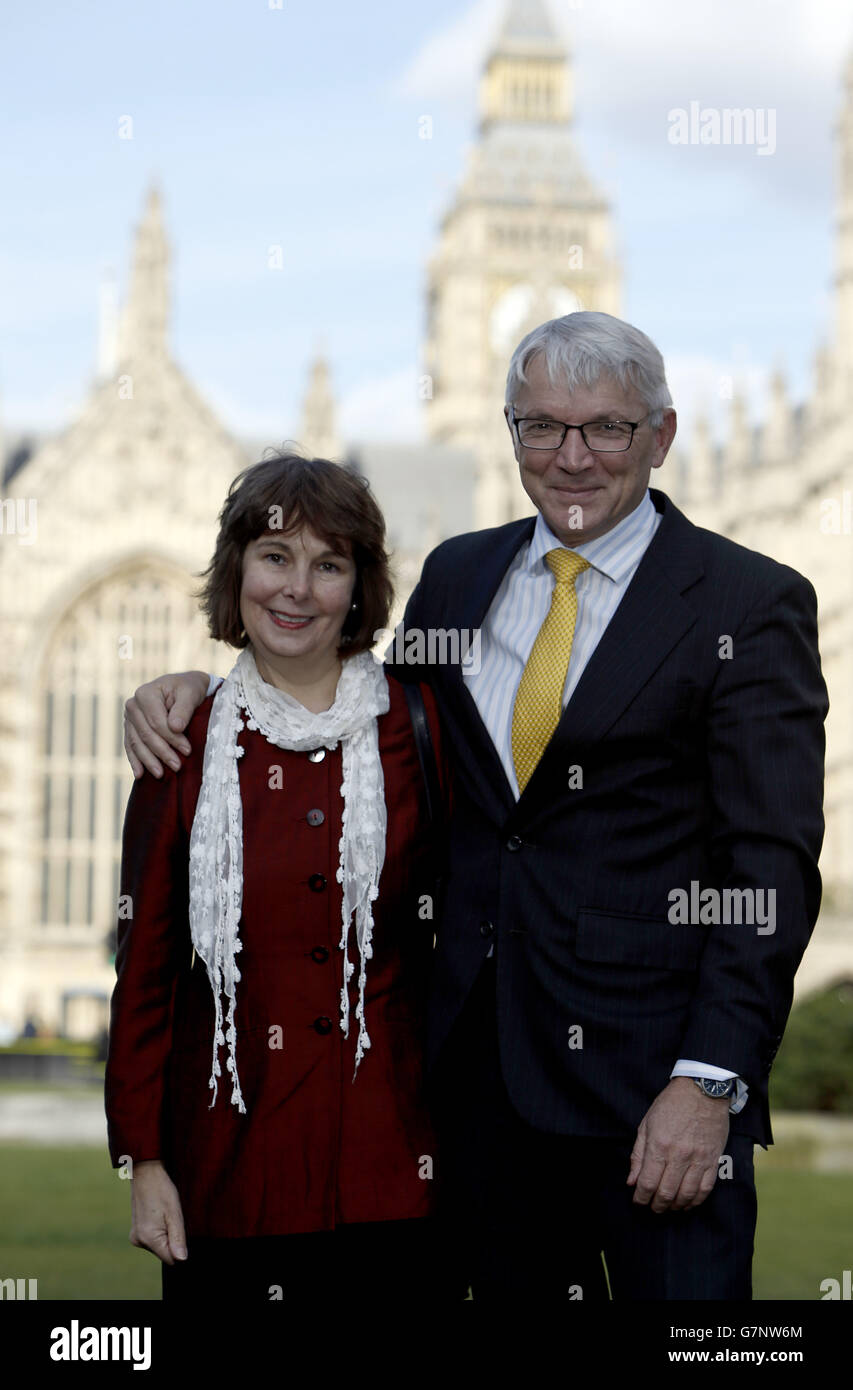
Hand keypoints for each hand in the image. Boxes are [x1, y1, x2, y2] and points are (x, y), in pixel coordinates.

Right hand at [124, 670, 208, 777]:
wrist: (183, 687)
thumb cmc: (188, 689)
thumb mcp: (191, 693)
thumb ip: (183, 709)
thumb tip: (175, 727)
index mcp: (145, 693)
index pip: (156, 722)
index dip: (171, 738)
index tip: (187, 750)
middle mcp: (133, 705)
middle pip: (146, 734)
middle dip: (162, 752)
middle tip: (177, 766)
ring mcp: (129, 718)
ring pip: (136, 743)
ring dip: (148, 761)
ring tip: (161, 775)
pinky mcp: (131, 728)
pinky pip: (130, 746)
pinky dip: (135, 761)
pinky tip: (140, 774)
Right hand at [129, 1160, 187, 1264]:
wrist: (146, 1174)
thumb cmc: (162, 1190)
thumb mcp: (175, 1214)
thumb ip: (178, 1239)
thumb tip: (182, 1260)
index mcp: (148, 1238)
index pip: (170, 1259)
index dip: (179, 1248)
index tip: (180, 1230)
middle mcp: (139, 1241)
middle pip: (164, 1253)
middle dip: (172, 1239)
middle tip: (172, 1218)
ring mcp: (135, 1236)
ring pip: (159, 1246)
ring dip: (165, 1234)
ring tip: (165, 1214)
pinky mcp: (136, 1232)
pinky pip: (153, 1239)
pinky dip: (159, 1231)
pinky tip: (159, 1215)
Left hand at [627, 1077, 729, 1213]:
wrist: (702, 1089)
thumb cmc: (671, 1105)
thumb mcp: (647, 1124)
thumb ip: (638, 1154)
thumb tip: (631, 1181)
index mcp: (659, 1145)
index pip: (647, 1183)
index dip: (641, 1197)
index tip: (638, 1201)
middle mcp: (679, 1155)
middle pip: (666, 1193)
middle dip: (657, 1205)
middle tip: (653, 1208)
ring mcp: (698, 1159)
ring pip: (686, 1195)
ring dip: (675, 1206)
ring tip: (669, 1207)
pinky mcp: (713, 1160)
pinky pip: (705, 1189)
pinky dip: (696, 1201)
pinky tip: (687, 1204)